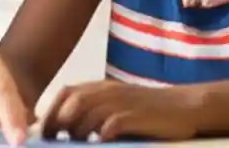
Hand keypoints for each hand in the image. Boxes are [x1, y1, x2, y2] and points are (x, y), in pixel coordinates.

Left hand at [41, 81, 200, 141]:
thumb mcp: (118, 105)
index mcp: (102, 87)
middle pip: (73, 102)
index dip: (51, 111)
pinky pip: (111, 125)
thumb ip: (95, 114)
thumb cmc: (149, 112)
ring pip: (88, 115)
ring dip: (78, 133)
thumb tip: (68, 133)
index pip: (67, 92)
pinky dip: (101, 135)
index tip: (43, 132)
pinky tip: (101, 144)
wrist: (185, 106)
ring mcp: (123, 102)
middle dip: (59, 123)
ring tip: (77, 146)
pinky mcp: (136, 116)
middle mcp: (109, 91)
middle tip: (55, 142)